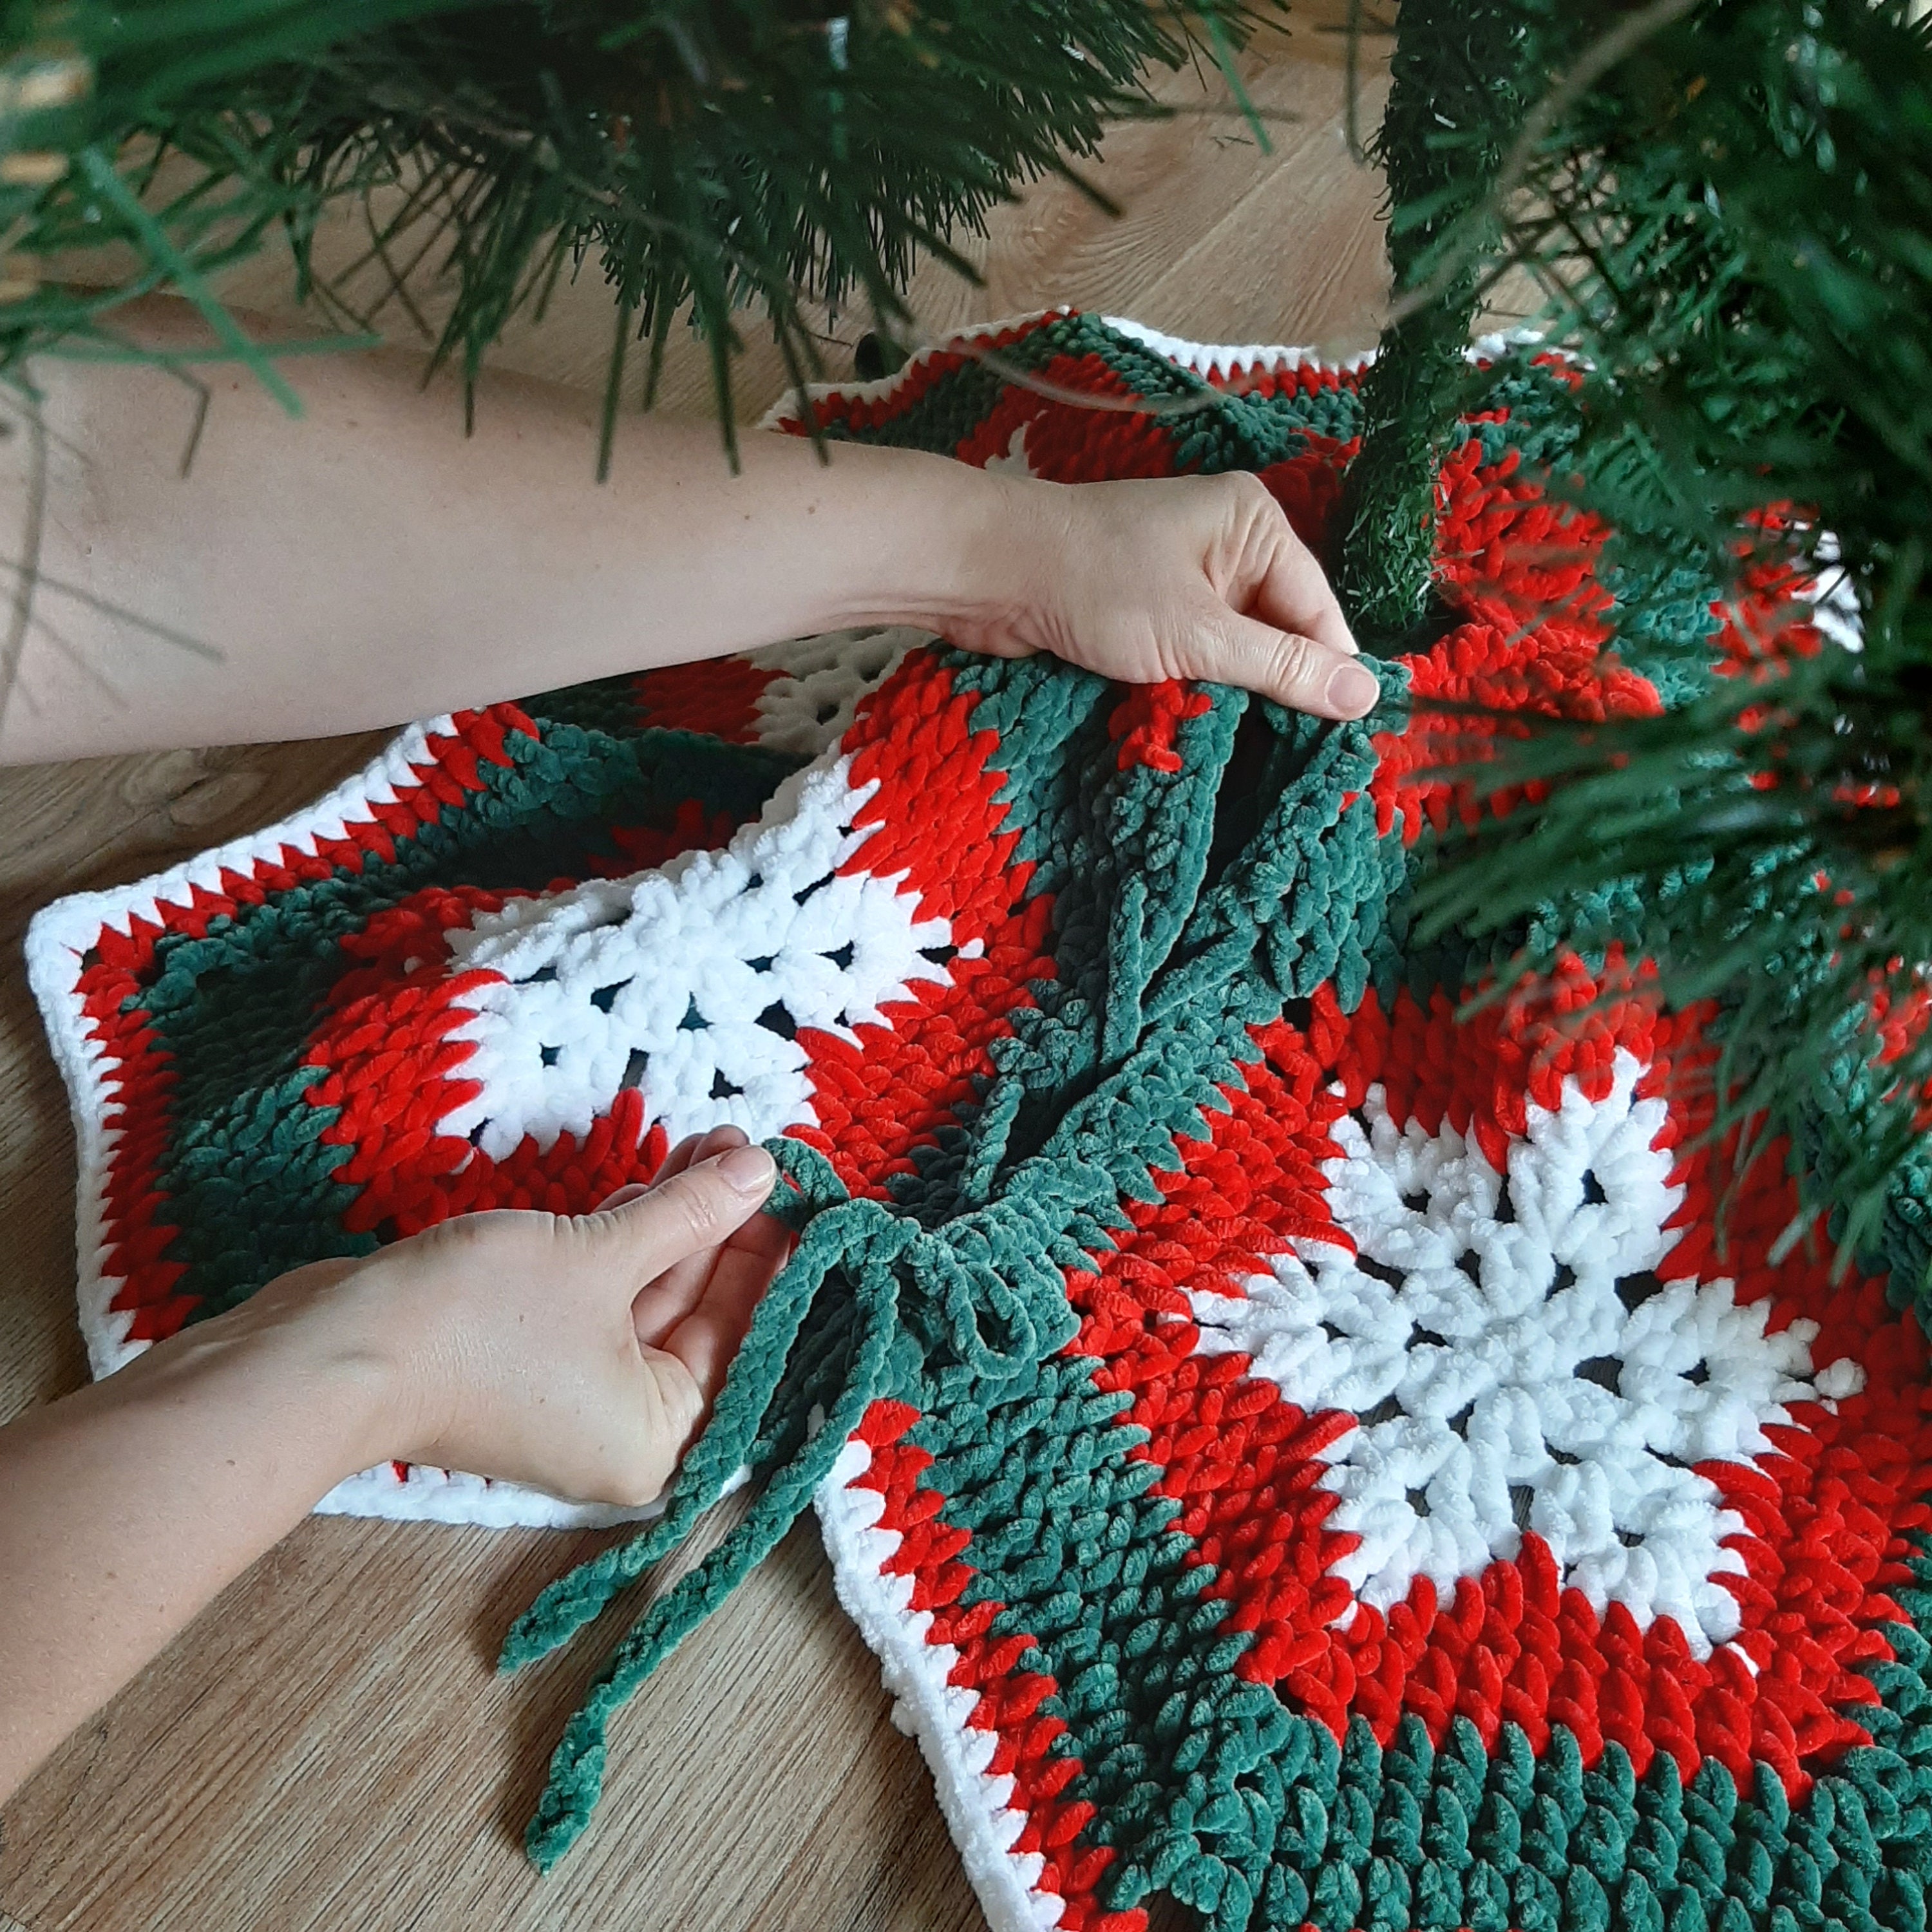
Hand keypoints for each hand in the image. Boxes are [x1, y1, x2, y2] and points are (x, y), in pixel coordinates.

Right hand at [259, 1125, 786, 1507]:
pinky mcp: (533, 1356)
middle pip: (704, 1315)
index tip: (795, 1184)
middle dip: (722, 1226)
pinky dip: (627, 1243)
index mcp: (664, 1438)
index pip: (748, 1334)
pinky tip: (657, 1178)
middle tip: (747, 1149)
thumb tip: (761, 1173)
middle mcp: (627, 1429)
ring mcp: (576, 1393)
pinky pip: (603, 1296)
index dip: (772, 1252)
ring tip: (710, 1143)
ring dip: (676, 1222)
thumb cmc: (475, 1323)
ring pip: (651, 1297)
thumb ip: (690, 1213)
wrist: (331, 1353)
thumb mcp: (604, 1254)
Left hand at [956, 471, 1376, 719]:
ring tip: (1249, 751)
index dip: (1329, 677)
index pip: (1319, 612)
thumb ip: (1282, 668)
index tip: (1340, 745)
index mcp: (1256, 523)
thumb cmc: (1094, 586)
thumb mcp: (1200, 635)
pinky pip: (1196, 654)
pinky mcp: (1150, 607)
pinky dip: (1197, 688)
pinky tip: (1200, 726)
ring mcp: (1186, 575)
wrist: (990, 574)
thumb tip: (1366, 695)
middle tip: (1294, 759)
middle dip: (1279, 690)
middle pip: (1281, 632)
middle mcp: (1229, 542)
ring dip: (1234, 696)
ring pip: (1237, 650)